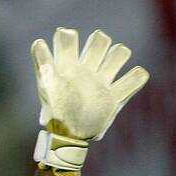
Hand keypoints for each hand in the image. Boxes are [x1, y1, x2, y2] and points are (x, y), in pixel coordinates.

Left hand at [30, 27, 148, 175]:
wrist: (68, 138)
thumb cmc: (55, 113)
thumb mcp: (47, 87)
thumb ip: (44, 65)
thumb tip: (38, 42)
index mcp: (68, 67)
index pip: (70, 40)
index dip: (68, 37)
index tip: (65, 41)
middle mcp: (87, 71)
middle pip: (101, 41)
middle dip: (100, 42)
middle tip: (94, 57)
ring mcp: (102, 83)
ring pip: (119, 54)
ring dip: (119, 55)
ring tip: (109, 71)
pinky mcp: (114, 98)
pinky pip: (134, 80)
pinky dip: (137, 76)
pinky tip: (131, 80)